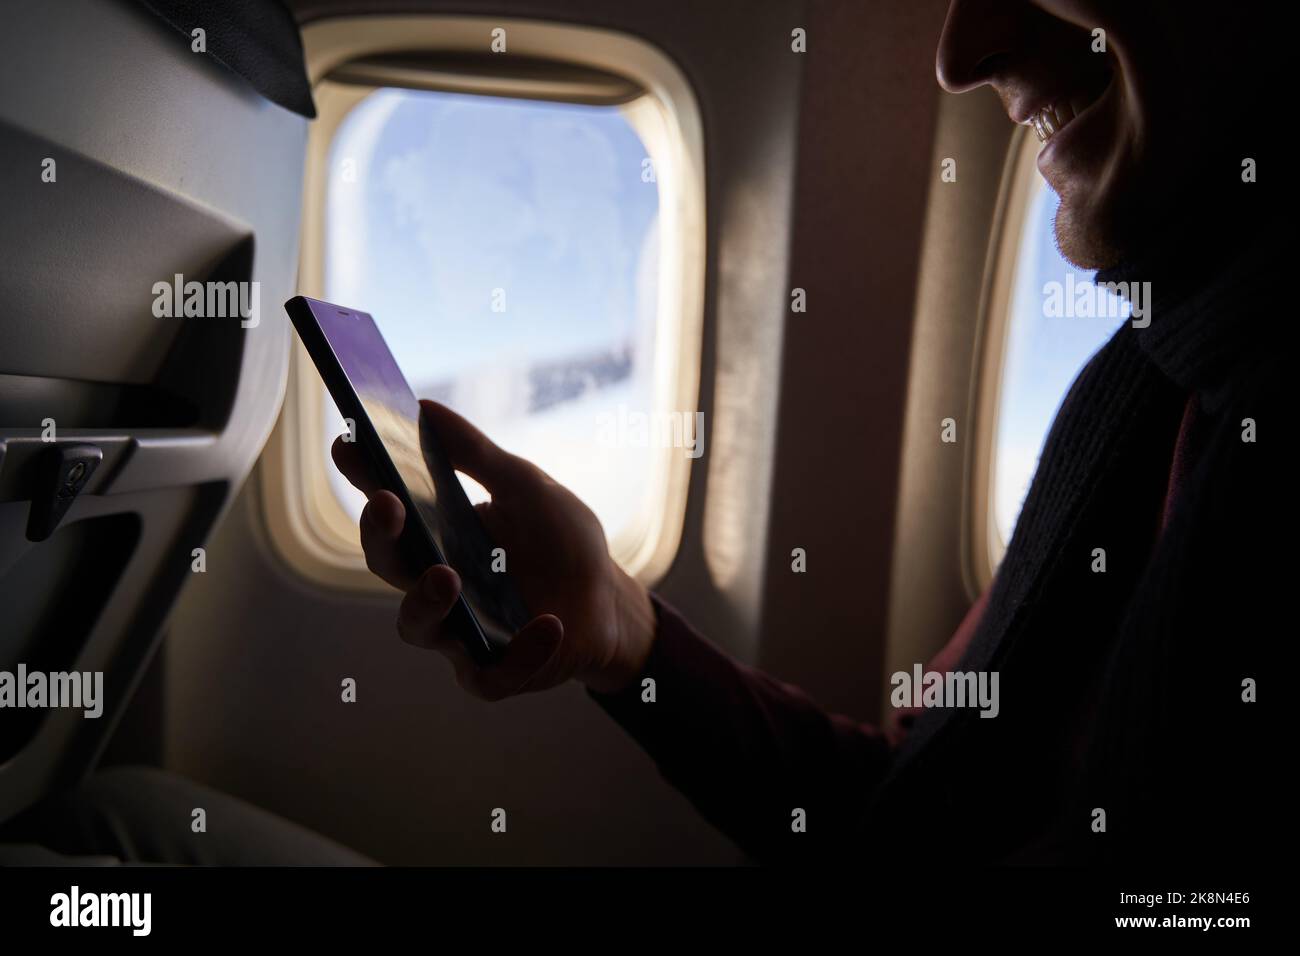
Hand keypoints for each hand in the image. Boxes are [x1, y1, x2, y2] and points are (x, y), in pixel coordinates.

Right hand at [331, 400, 655, 698]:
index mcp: (438, 535)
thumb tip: (425, 407)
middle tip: (388, 506)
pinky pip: (490, 675)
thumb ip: (477, 455)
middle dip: (380, 536)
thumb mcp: (526, 487)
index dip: (364, 478)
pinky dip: (521, 652)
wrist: (608, 601)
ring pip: (418, 628)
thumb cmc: (560, 542)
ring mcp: (460, 631)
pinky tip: (548, 624)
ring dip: (427, 602)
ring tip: (447, 575)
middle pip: (389, 565)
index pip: (390, 506)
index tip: (348, 443)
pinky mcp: (494, 672)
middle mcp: (436, 583)